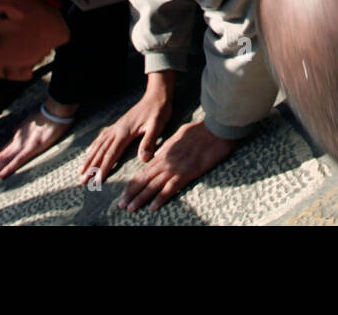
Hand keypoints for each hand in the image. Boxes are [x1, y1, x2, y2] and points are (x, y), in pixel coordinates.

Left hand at [0, 100, 77, 180]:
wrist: (55, 110)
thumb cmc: (45, 115)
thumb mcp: (29, 122)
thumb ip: (21, 129)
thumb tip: (14, 132)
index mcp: (18, 136)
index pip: (2, 151)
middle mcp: (18, 141)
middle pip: (0, 156)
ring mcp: (24, 145)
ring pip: (5, 159)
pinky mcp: (33, 147)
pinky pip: (19, 160)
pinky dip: (9, 168)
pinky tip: (1, 175)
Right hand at [80, 71, 174, 186]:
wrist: (156, 96)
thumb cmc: (158, 112)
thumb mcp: (157, 126)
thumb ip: (149, 142)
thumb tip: (143, 159)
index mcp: (125, 133)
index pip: (111, 155)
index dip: (103, 169)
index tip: (96, 181)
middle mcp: (117, 130)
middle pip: (101, 152)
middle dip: (91, 167)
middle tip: (82, 181)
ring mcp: (116, 127)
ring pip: (99, 145)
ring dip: (90, 159)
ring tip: (81, 170)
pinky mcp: (118, 125)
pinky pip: (102, 137)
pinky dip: (94, 146)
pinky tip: (90, 151)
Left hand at [117, 121, 238, 211]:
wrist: (215, 129)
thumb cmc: (200, 131)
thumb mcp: (179, 136)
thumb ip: (168, 147)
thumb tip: (159, 154)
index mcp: (164, 153)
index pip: (144, 171)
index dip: (133, 183)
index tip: (125, 192)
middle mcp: (166, 161)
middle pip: (144, 180)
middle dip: (132, 193)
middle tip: (121, 205)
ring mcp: (175, 168)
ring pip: (153, 186)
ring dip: (141, 198)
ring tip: (130, 208)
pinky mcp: (186, 173)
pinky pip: (170, 189)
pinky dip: (160, 199)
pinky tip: (152, 207)